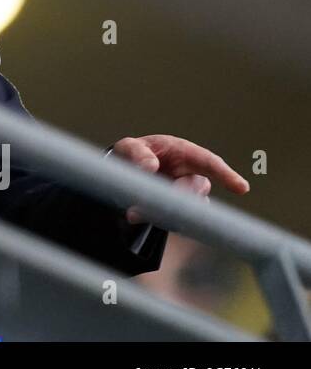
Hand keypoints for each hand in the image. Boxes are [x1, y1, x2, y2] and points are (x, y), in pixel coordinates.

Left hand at [110, 134, 249, 223]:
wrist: (126, 174)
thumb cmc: (133, 155)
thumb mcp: (129, 147)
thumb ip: (137, 152)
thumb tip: (150, 167)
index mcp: (184, 154)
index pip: (209, 163)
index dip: (226, 175)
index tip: (242, 189)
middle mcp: (190, 176)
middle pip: (197, 189)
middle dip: (181, 195)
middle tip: (157, 199)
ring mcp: (186, 196)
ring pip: (187, 208)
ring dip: (163, 211)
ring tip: (134, 212)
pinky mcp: (176, 213)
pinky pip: (174, 220)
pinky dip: (155, 219)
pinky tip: (135, 215)